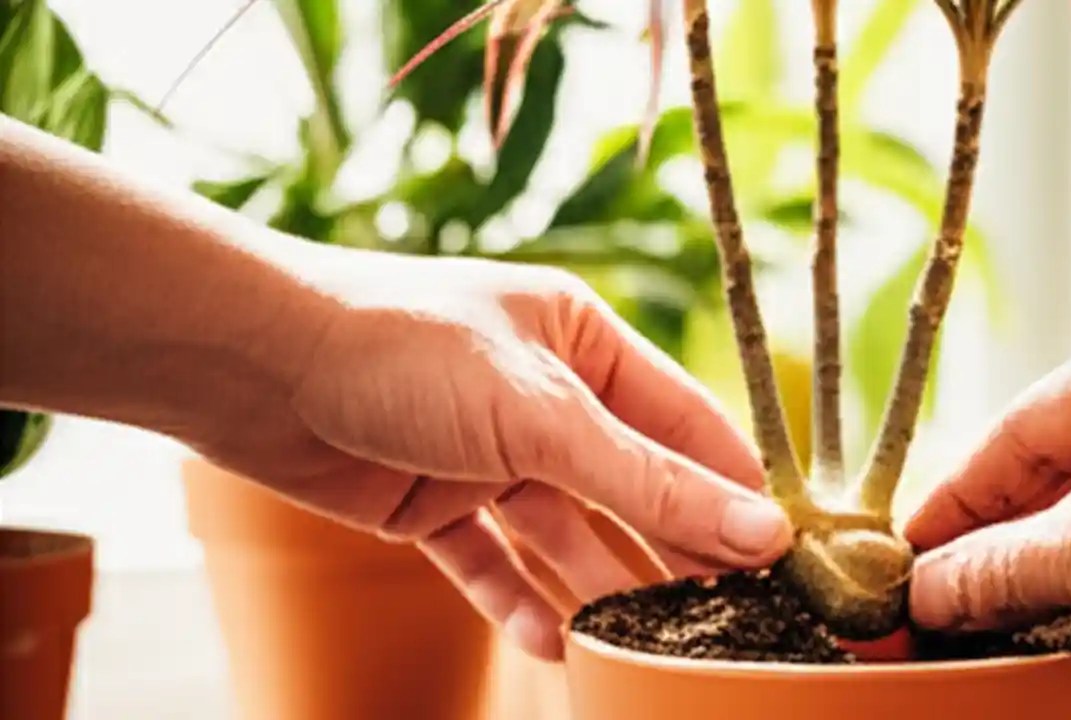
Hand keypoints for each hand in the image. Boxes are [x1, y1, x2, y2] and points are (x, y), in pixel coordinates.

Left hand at [194, 249, 790, 659]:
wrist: (253, 366)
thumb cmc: (401, 350)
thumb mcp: (540, 413)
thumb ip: (648, 481)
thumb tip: (760, 534)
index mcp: (581, 343)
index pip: (685, 424)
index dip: (735, 490)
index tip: (786, 559)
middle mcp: (542, 398)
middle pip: (631, 487)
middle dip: (673, 550)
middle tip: (727, 618)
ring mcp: (486, 454)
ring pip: (566, 534)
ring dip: (601, 587)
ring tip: (645, 644)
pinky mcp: (432, 503)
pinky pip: (492, 562)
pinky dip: (520, 602)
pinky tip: (555, 644)